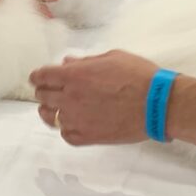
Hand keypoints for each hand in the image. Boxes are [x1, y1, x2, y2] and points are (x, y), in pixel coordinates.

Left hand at [29, 51, 156, 144]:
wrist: (158, 104)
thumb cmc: (138, 76)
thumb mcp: (111, 58)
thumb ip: (85, 61)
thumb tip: (67, 62)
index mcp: (74, 76)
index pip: (41, 76)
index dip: (38, 76)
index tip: (38, 78)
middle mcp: (70, 98)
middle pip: (42, 97)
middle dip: (44, 92)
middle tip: (50, 91)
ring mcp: (77, 120)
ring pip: (49, 118)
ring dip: (51, 111)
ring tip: (57, 109)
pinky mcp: (89, 137)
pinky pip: (66, 135)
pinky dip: (67, 129)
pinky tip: (73, 124)